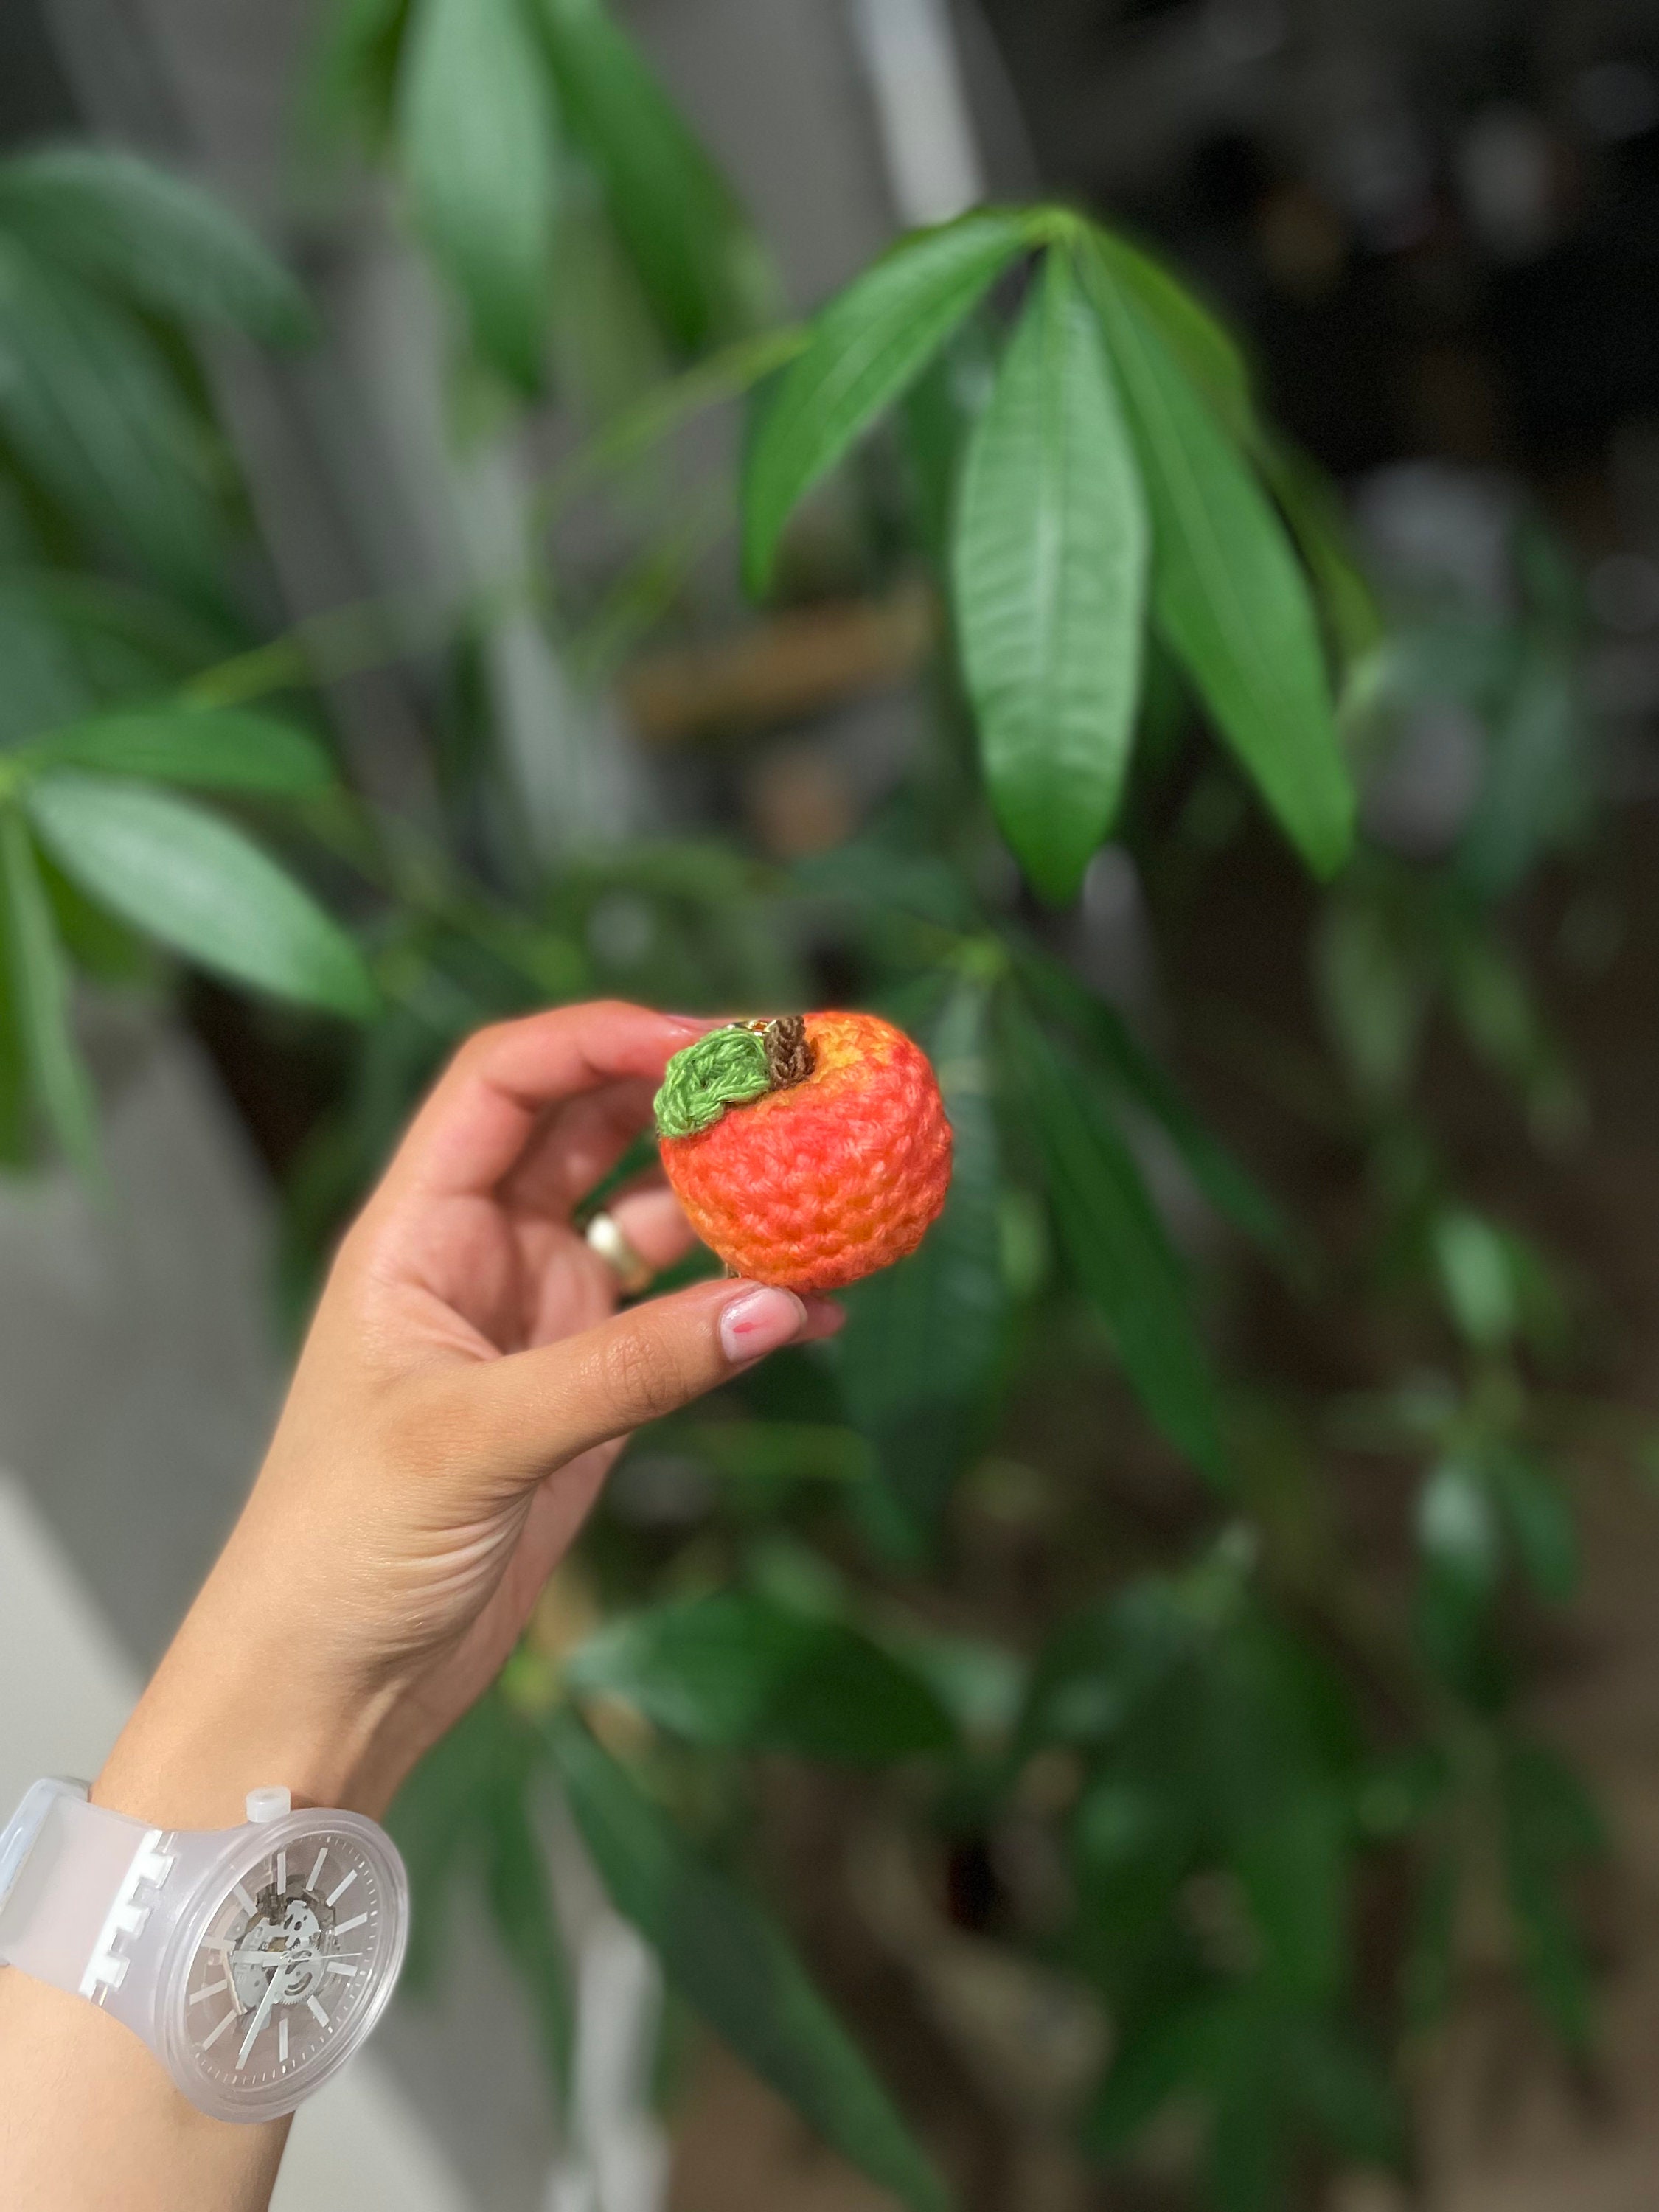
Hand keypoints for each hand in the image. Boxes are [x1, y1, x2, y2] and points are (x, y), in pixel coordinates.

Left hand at [93, 1001, 841, 1826]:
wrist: (330, 1685)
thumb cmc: (343, 1548)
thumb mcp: (478, 1441)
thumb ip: (631, 1369)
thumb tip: (779, 1302)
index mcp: (417, 1229)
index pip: (506, 1081)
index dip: (601, 1038)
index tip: (707, 1043)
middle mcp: (480, 1253)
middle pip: (591, 1125)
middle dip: (687, 1096)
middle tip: (794, 1088)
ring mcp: (539, 1318)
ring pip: (649, 1217)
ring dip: (732, 1199)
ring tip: (828, 1191)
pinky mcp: (588, 1390)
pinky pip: (682, 1317)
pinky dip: (745, 1301)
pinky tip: (815, 1306)